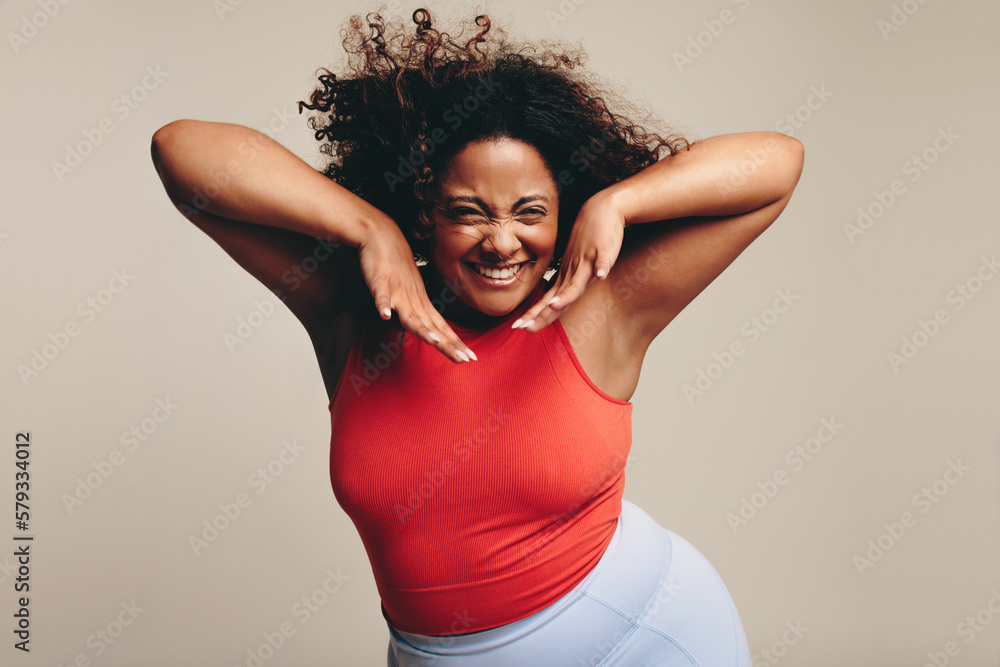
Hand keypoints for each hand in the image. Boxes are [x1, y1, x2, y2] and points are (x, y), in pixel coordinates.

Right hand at [357, 219, 476, 362]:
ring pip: (410, 314)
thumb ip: (419, 313)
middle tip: (464, 359)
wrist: (383, 237)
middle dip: (447, 343)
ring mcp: (398, 291)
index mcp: (421, 304)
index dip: (454, 343)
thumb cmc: (398, 268)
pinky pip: (382, 295)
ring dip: (421, 328)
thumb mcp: (412, 294)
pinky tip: (385, 315)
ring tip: (433, 342)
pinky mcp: (380, 282)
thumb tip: (432, 331)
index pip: (441, 328)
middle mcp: (413, 300)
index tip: (470, 358)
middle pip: (431, 326)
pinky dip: (383, 304)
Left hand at [512, 190, 625, 331]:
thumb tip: (552, 303)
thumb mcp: (575, 266)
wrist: (601, 211)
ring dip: (566, 295)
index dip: (535, 316)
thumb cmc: (587, 241)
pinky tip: (601, 274)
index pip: (548, 302)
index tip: (518, 327)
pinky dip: (602, 267)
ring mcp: (588, 262)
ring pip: (577, 282)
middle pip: (557, 299)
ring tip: (554, 305)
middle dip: (540, 314)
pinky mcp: (604, 250)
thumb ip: (568, 285)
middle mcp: (573, 273)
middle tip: (520, 326)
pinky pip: (603, 260)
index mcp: (566, 278)